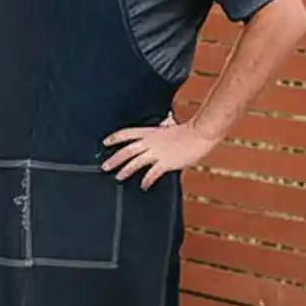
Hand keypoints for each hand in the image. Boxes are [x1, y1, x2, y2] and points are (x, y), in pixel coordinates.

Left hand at [101, 114, 218, 189]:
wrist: (200, 134)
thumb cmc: (190, 129)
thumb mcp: (173, 124)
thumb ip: (166, 124)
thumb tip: (167, 119)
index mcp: (151, 132)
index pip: (128, 133)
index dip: (115, 138)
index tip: (105, 142)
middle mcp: (151, 142)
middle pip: (127, 151)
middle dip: (114, 159)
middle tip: (105, 166)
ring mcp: (157, 153)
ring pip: (135, 163)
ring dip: (125, 170)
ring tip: (118, 177)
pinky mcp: (165, 163)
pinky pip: (152, 174)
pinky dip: (146, 181)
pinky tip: (143, 186)